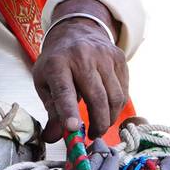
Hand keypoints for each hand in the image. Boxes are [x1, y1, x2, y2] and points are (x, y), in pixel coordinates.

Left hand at [32, 0, 129, 142]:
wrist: (76, 31)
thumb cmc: (57, 63)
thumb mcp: (45, 83)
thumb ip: (51, 111)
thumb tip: (52, 138)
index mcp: (57, 64)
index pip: (64, 91)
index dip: (68, 111)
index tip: (73, 129)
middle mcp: (82, 57)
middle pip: (96, 97)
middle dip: (98, 123)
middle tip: (93, 135)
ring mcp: (104, 56)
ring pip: (115, 96)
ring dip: (109, 118)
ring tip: (100, 125)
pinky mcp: (119, 58)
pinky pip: (124, 90)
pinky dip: (118, 106)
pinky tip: (108, 109)